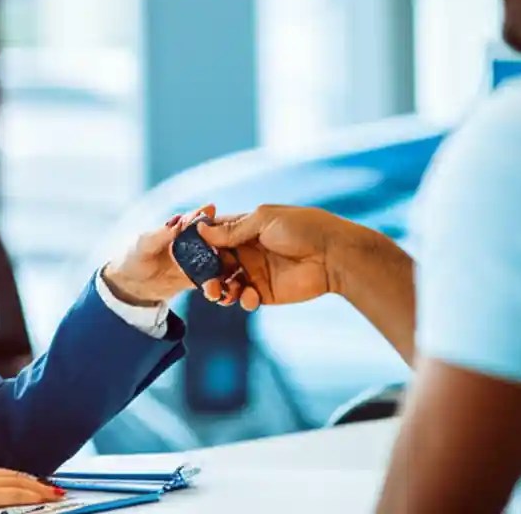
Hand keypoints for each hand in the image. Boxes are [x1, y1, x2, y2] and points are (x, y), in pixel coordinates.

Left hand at [103, 204, 236, 304]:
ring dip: (229, 270)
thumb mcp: (144, 245)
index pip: (202, 221)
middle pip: (219, 241)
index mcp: (182, 228)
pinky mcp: (199, 280)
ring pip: (221, 263)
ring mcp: (199, 261)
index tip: (219, 217)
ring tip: (236, 278)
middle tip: (239, 253)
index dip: (211, 218)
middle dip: (230, 246)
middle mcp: (195, 242)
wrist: (130, 286)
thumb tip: (180, 221)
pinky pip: (215, 283)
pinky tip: (228, 295)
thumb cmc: (133, 257)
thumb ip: (162, 234)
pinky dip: (222, 288)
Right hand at [196, 205, 356, 310]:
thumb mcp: (265, 220)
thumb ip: (233, 229)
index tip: (185, 252)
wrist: (335, 255)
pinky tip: (249, 296)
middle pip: (214, 262)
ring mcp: (255, 272)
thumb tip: (201, 231)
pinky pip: (243, 299)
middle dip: (204, 271)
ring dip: (218, 288)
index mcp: (245, 228)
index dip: (199, 243)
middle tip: (203, 280)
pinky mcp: (265, 292)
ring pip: (225, 283)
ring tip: (220, 292)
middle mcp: (247, 250)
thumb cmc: (304, 228)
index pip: (214, 235)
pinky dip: (240, 299)